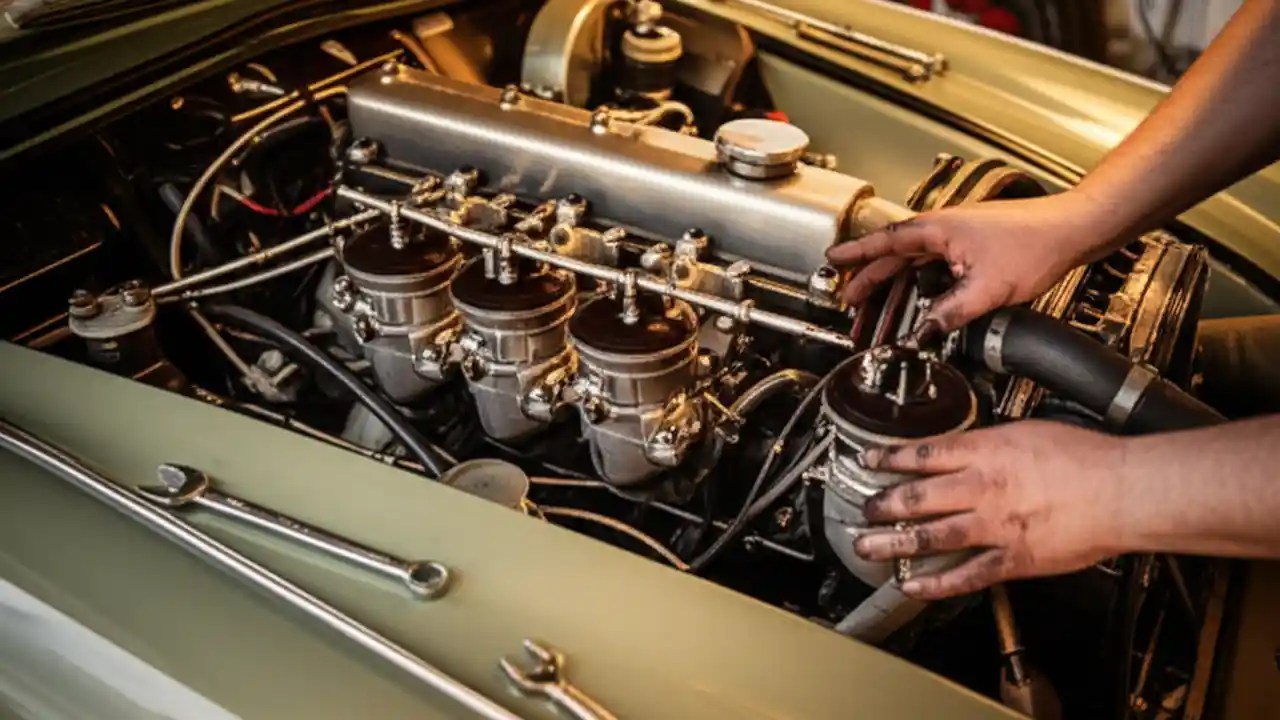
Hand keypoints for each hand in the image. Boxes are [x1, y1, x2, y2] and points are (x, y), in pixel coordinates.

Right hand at [827, 192, 1109, 332]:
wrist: (1071, 229)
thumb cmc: (1035, 244)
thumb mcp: (987, 289)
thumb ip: (950, 314)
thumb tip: (923, 333)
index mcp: (937, 230)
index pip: (884, 242)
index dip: (855, 254)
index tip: (831, 259)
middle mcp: (942, 229)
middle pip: (893, 257)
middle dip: (868, 282)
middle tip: (849, 304)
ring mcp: (956, 236)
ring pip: (912, 264)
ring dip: (893, 287)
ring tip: (875, 311)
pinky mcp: (970, 246)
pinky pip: (932, 266)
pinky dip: (917, 285)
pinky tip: (917, 302)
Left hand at [852, 420, 1128, 598]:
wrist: (1123, 490)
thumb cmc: (1087, 457)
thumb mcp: (1028, 431)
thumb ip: (991, 444)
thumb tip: (969, 445)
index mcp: (985, 452)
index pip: (922, 453)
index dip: (889, 457)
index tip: (868, 459)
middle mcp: (981, 488)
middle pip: (916, 496)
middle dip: (883, 503)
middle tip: (863, 507)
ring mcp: (993, 527)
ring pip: (930, 537)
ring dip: (893, 543)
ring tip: (866, 546)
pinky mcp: (1012, 559)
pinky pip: (966, 575)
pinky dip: (936, 583)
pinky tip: (912, 586)